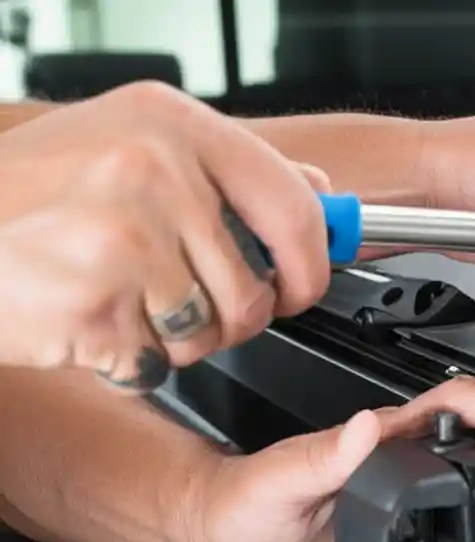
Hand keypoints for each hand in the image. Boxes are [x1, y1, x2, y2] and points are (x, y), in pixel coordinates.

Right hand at [0, 81, 330, 388]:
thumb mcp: (133, 144)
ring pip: (209, 334)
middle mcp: (153, 171)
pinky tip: (91, 318)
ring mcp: (123, 238)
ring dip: (176, 339)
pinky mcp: (95, 304)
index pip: (295, 208)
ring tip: (122, 300)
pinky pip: (156, 361)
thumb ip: (228, 170)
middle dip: (233, 318)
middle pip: (254, 291)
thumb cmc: (33, 195)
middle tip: (185, 303)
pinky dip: (130, 359)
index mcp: (173, 125)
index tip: (301, 285)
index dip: (311, 264)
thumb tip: (319, 193)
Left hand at [186, 376, 474, 541]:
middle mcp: (392, 445)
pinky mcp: (400, 500)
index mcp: (375, 435)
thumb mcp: (275, 486)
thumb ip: (321, 459)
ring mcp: (400, 470)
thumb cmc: (240, 508)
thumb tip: (365, 428)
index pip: (455, 406)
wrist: (224, 537)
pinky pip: (463, 474)